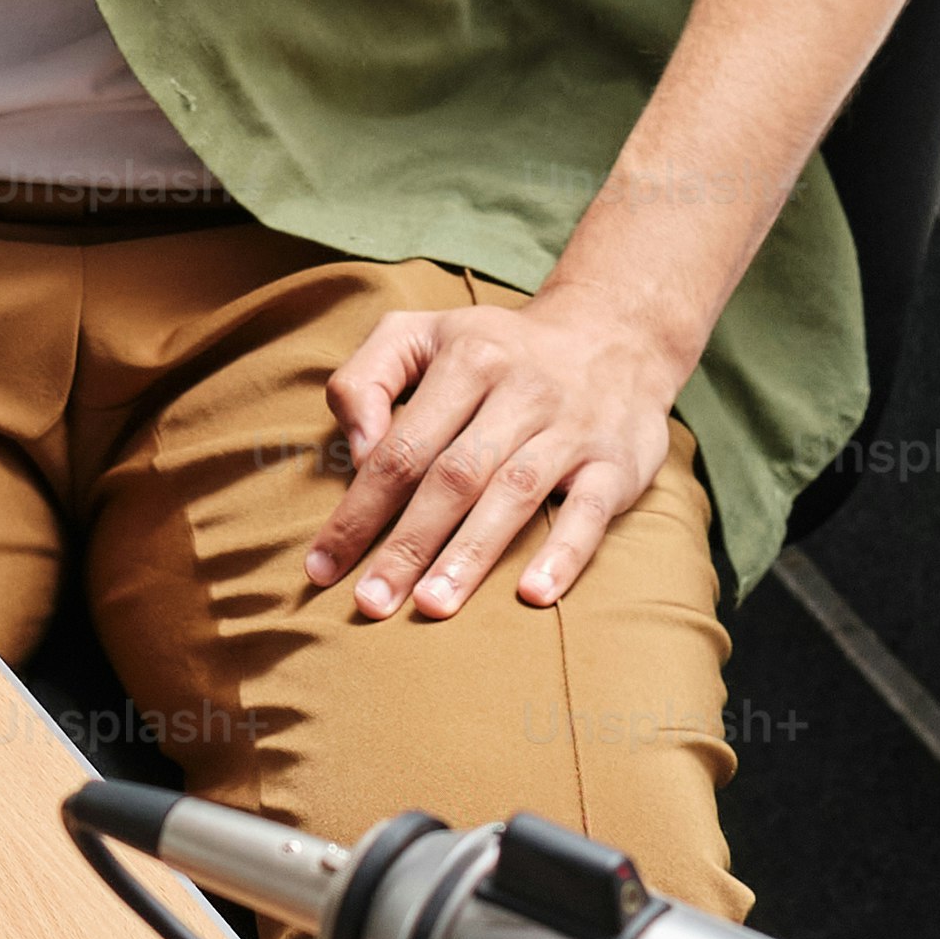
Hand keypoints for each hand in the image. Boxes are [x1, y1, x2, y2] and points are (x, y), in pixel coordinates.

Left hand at [308, 286, 684, 619]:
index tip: (322, 567)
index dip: (357, 510)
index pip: (400, 448)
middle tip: (370, 604)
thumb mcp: (421, 333)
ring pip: (514, 495)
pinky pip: (590, 512)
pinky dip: (563, 553)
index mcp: (466, 360)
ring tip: (431, 606)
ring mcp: (572, 427)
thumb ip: (365, 378)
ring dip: (471, 554)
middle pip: (452, 476)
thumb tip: (357, 450)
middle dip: (406, 545)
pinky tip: (533, 594)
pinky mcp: (617, 463)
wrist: (617, 332)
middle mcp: (521, 391)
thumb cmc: (496, 349)